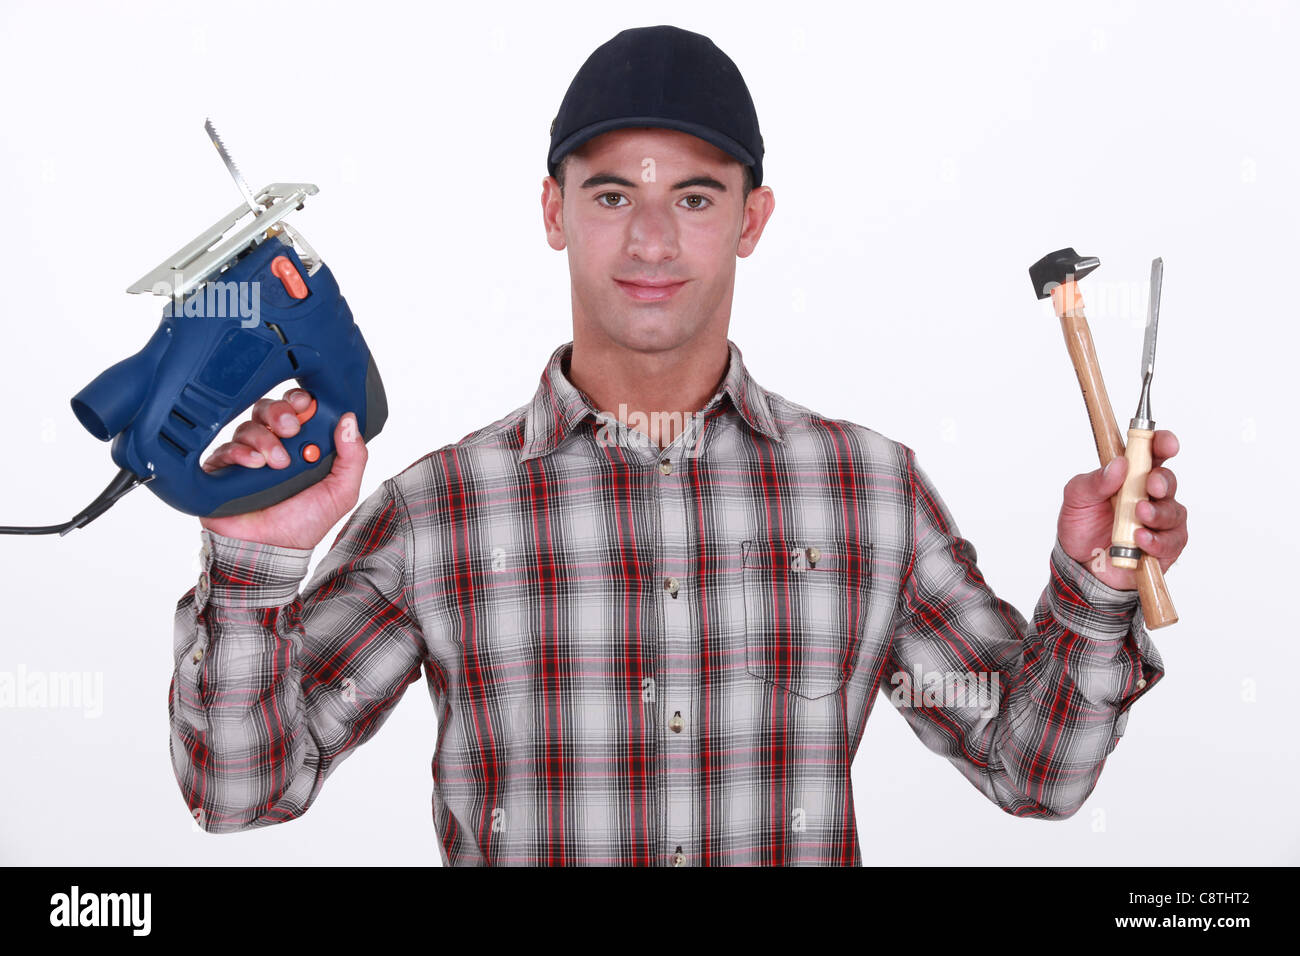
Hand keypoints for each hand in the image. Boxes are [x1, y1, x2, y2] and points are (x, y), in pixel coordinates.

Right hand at [197, 388, 367, 550]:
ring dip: (265, 439)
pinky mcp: (223, 469)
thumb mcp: (340, 491)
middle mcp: (273, 445)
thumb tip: (350, 421)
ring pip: (248, 426)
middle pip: (269, 409)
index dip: (300, 401)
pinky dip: (241, 452)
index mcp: (301, 445)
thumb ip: (352, 457)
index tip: (306, 404)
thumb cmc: (304, 522)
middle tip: (291, 428)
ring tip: (278, 463)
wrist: (272, 550)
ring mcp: (247, 456)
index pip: (297, 409)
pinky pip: (226, 448)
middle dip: (280, 412)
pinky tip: (254, 464)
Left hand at [1057, 429, 1187, 590]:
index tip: (1165, 443)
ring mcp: (1161, 520)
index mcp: (1131, 475)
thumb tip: (1118, 464)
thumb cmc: (1082, 526)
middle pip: (1168, 480)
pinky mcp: (1166, 546)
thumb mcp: (1076, 499)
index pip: (1153, 453)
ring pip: (1173, 511)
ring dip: (1157, 513)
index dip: (1162, 444)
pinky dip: (1156, 540)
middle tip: (1150, 485)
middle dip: (1162, 481)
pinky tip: (1140, 540)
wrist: (1080, 566)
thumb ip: (1094, 481)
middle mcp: (1150, 495)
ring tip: (1139, 515)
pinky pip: (1171, 541)